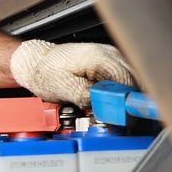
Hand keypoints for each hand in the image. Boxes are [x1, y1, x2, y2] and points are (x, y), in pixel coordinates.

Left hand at [10, 39, 135, 107]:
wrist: (36, 62)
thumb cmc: (46, 72)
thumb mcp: (64, 89)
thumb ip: (87, 97)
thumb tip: (106, 108)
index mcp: (100, 57)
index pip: (128, 82)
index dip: (127, 103)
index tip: (122, 117)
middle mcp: (110, 53)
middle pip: (134, 81)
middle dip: (126, 102)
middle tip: (115, 118)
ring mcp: (111, 56)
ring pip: (130, 81)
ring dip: (122, 97)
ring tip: (108, 109)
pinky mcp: (108, 63)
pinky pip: (122, 79)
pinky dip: (117, 92)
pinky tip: (106, 100)